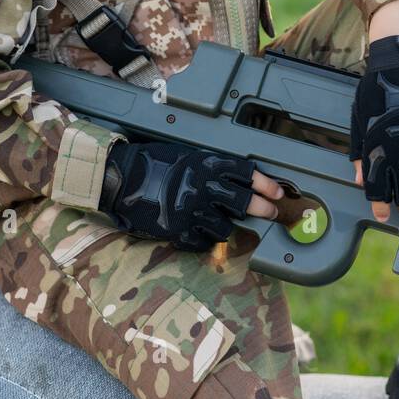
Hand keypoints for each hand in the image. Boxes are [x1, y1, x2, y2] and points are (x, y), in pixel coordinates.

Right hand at [99, 139, 283, 251]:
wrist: (120, 178)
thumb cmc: (153, 163)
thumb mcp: (187, 156)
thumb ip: (213, 168)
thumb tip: (241, 181)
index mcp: (206, 164)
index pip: (247, 174)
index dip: (266, 184)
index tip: (279, 192)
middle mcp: (203, 187)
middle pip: (244, 202)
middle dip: (263, 209)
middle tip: (272, 213)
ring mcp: (192, 210)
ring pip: (226, 225)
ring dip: (226, 224)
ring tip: (217, 220)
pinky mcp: (179, 230)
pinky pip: (204, 241)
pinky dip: (205, 238)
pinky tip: (199, 232)